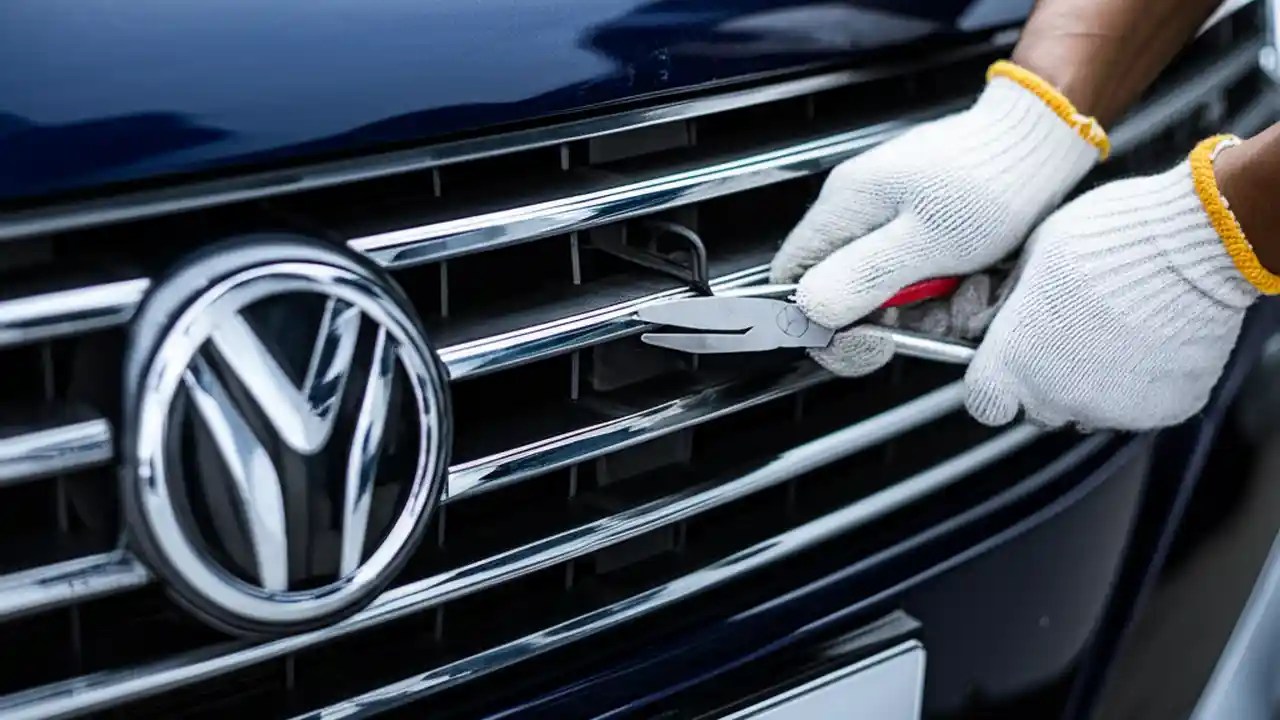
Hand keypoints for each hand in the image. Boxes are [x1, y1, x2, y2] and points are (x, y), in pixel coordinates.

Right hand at [771, 68, 1101, 376]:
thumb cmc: (992, 182)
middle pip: (841, 288)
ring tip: (963, 291)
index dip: (816, 318)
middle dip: (885, 316)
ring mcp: (887, 212)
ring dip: (922, 305)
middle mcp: (857, 208)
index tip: (862, 336)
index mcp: (845, 207)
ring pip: (882, 285)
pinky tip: (969, 280)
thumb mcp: (926, 241)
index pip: (791, 277)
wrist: (1040, 140)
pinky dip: (940, 287)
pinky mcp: (917, 218)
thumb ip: (862, 276)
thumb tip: (808, 307)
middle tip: (926, 316)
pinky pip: (912, 270)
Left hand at [965, 137, 1259, 430]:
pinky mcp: (1165, 410)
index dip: (993, 380)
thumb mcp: (1032, 254)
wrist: (1198, 242)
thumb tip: (1002, 312)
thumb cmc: (1109, 236)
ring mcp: (1113, 410)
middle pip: (1037, 406)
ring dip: (1093, 378)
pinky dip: (1142, 379)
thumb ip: (1011, 300)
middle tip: (1069, 331)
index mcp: (1014, 362)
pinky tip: (1153, 338)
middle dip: (1044, 376)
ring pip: (1089, 406)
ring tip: (1116, 328)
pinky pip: (1141, 403)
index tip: (1006, 357)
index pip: (983, 401)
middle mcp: (1058, 397)